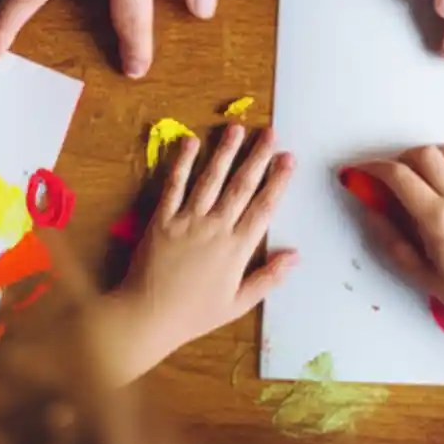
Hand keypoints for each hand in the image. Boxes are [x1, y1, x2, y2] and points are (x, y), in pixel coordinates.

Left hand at [118, 125, 296, 355]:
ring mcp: (187, 221)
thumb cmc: (195, 314)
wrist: (148, 315)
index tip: (288, 158)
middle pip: (241, 186)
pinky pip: (174, 186)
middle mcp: (215, 228)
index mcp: (237, 249)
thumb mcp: (238, 303)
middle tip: (270, 133)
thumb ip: (268, 278)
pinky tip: (192, 142)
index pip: (263, 207)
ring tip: (237, 128)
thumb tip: (295, 255)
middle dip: (257, 157)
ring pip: (211, 179)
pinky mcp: (162, 219)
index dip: (278, 181)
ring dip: (225, 152)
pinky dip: (183, 163)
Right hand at [347, 145, 443, 336]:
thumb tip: (370, 214)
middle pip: (422, 154)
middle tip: (382, 179)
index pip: (400, 177)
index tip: (355, 173)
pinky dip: (443, 161)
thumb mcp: (424, 278)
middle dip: (395, 159)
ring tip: (410, 178)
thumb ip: (394, 244)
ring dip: (422, 155)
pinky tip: (435, 182)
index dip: (371, 168)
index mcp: (439, 220)